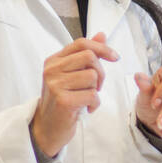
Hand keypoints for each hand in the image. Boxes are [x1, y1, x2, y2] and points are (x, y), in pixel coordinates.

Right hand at [31, 32, 119, 156]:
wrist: (47, 128)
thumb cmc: (61, 101)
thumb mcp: (70, 75)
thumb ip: (85, 55)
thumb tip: (101, 34)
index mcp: (53, 60)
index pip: (81, 43)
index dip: (102, 47)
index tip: (114, 56)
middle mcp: (52, 70)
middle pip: (89, 57)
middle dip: (100, 72)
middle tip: (96, 86)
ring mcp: (55, 85)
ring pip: (92, 76)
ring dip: (95, 90)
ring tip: (86, 98)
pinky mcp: (63, 101)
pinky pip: (92, 95)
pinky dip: (94, 103)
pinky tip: (86, 108)